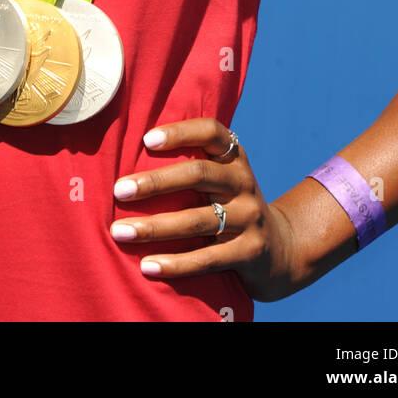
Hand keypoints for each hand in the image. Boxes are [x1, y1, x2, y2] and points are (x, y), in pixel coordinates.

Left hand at [110, 117, 302, 301]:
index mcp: (233, 158)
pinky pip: (207, 258)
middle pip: (198, 174)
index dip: (180, 132)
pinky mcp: (250, 252)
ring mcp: (250, 217)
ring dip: (154, 227)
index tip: (146, 139)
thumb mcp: (219, 179)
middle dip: (155, 182)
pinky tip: (147, 265)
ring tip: (119, 232)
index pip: (211, 132)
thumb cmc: (228, 206)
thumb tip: (126, 156)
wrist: (278, 250)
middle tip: (119, 191)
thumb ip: (189, 165)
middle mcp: (243, 182)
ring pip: (197, 220)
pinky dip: (175, 263)